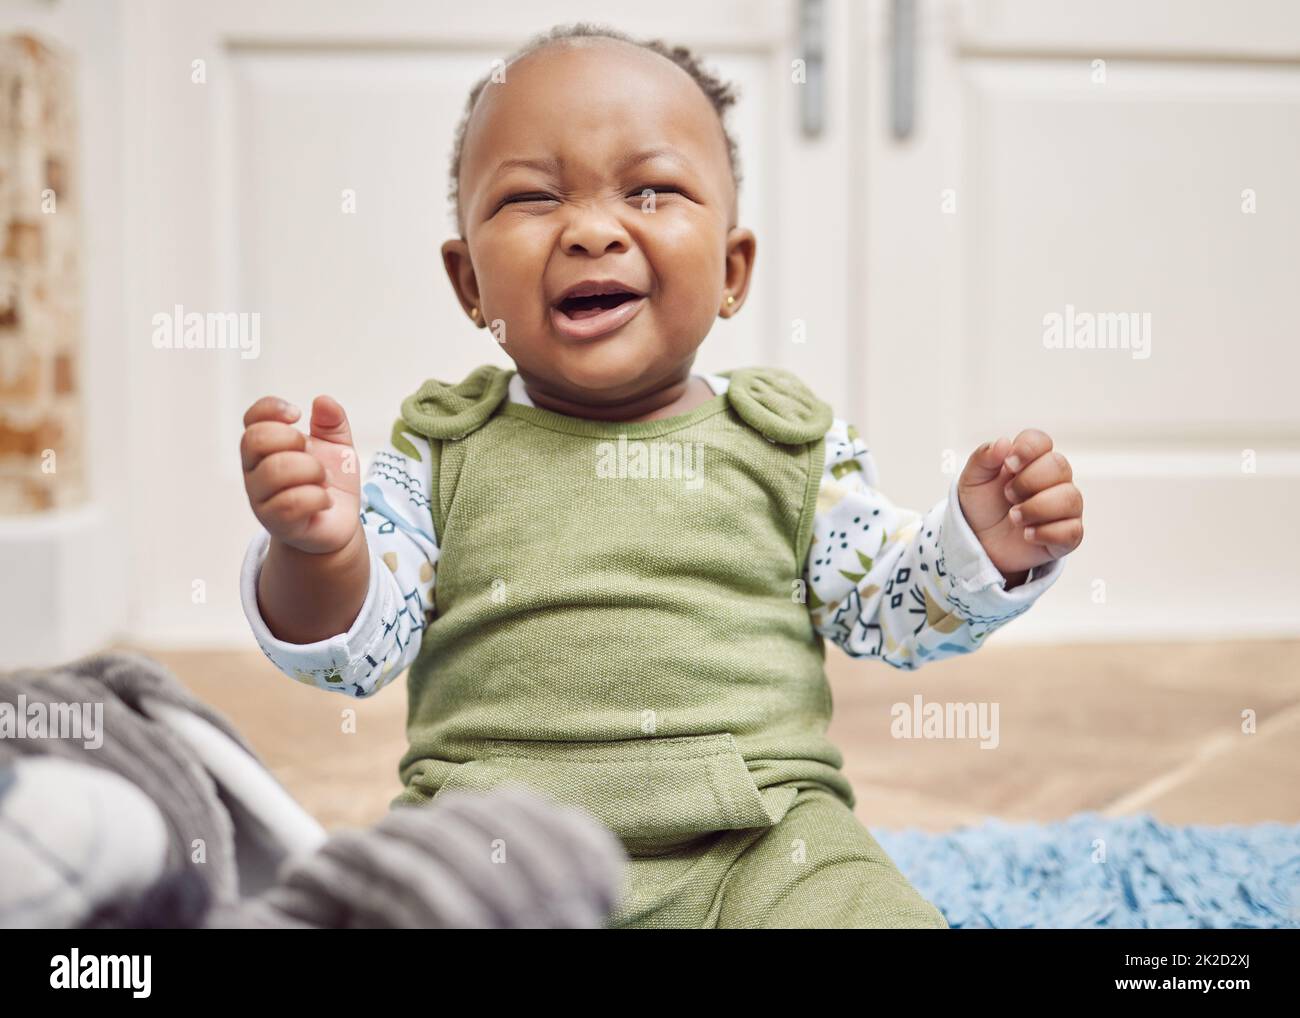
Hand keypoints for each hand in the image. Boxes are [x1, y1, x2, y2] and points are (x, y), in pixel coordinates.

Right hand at [240, 395, 362, 554]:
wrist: (338, 523)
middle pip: (256, 439)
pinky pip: (291, 503)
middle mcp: (255, 471)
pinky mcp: (277, 524)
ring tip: (322, 481)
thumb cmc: (330, 482)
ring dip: (311, 471)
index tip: (297, 415)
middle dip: (292, 440)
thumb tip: (323, 401)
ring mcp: (262, 499)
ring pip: (275, 470)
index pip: (252, 419)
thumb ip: (333, 423)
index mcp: (266, 447)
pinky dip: (318, 498)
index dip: (271, 408)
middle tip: (311, 455)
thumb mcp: (337, 447)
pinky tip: (324, 501)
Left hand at [956, 428, 1083, 584]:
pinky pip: (1072, 531)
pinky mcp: (1067, 534)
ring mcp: (1063, 506)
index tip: (1008, 465)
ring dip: (1036, 508)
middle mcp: (1053, 479)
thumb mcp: (973, 480)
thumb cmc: (983, 506)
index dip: (1027, 449)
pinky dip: (1045, 533)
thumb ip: (983, 458)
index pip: (1041, 441)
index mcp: (1031, 460)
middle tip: (1008, 495)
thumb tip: (1003, 442)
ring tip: (1014, 517)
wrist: (981, 542)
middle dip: (1028, 482)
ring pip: (1070, 498)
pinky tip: (1027, 535)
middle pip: (1059, 465)